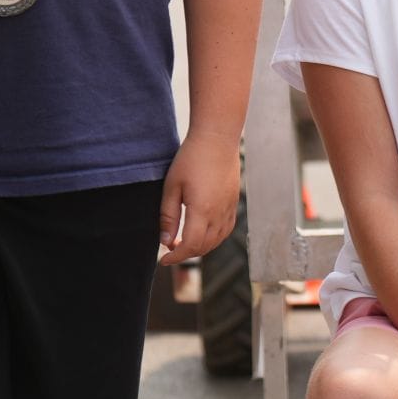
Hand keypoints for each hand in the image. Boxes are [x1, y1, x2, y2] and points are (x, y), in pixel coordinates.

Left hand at [158, 128, 241, 264]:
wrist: (217, 138)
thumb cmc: (191, 158)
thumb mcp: (172, 186)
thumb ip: (168, 216)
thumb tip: (165, 242)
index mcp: (202, 210)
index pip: (190, 246)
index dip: (176, 258)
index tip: (164, 260)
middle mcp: (219, 213)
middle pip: (204, 247)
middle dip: (186, 254)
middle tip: (170, 249)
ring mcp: (229, 208)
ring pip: (217, 240)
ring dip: (200, 247)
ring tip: (184, 242)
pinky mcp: (234, 202)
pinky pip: (226, 229)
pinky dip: (214, 238)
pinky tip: (203, 232)